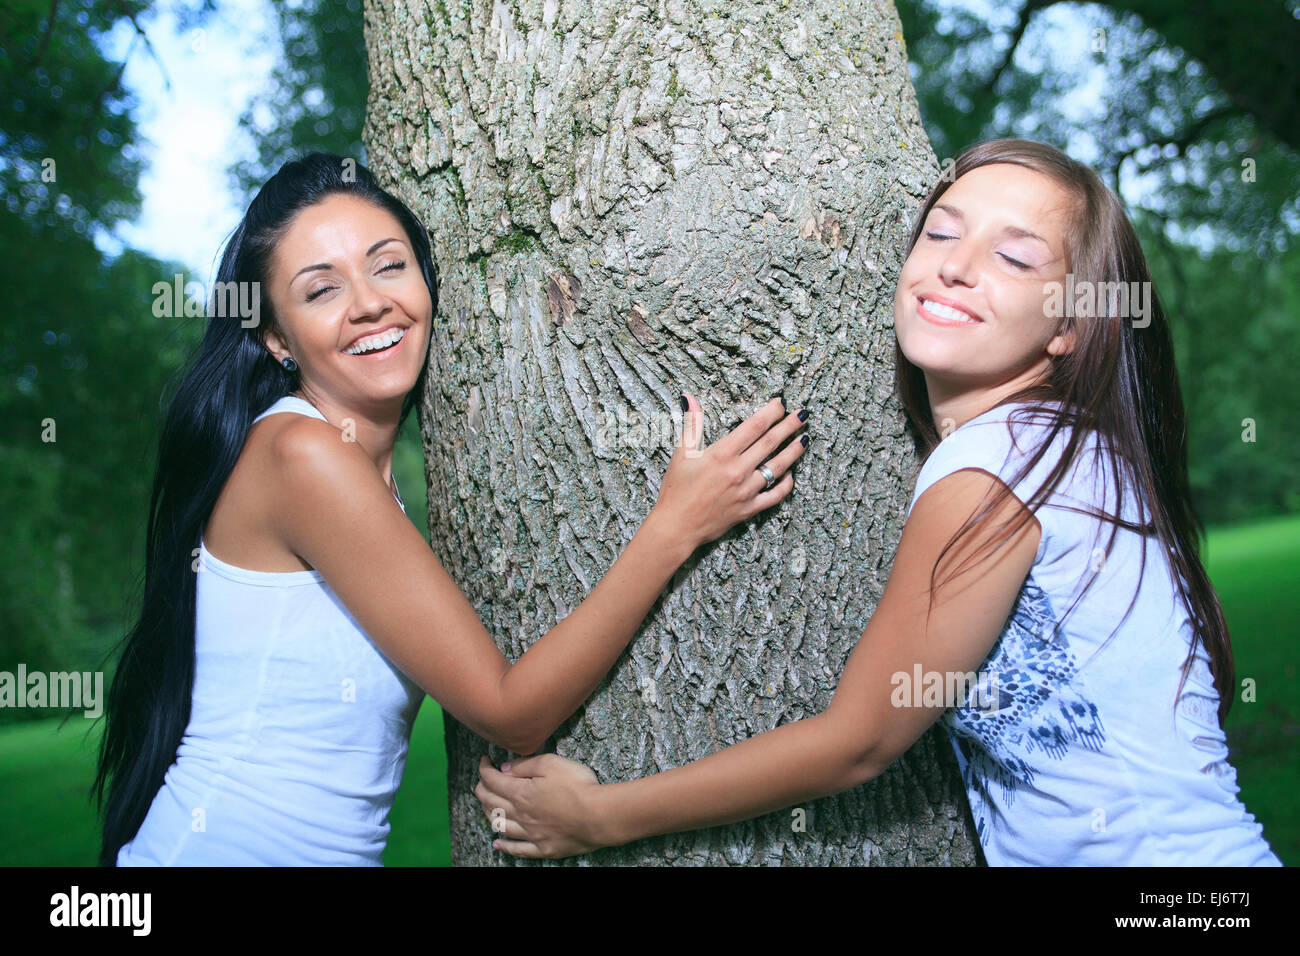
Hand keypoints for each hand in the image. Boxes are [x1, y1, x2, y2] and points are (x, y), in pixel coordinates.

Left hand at [475, 753, 606, 858]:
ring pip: (499, 825)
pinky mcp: (543, 848)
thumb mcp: (552, 763)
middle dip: (482, 788)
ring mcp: (530, 834)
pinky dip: (504, 847)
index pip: (492, 780)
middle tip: (482, 780)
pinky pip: (517, 849)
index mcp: (521, 793)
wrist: (599, 816)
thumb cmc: (579, 786)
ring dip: (488, 814)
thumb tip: (505, 768)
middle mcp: (520, 815)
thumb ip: (525, 765)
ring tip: (486, 806)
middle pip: (491, 802)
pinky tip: (497, 844)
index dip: (484, 768)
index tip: (484, 760)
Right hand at [650, 394, 807, 552]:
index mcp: (721, 454)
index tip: (781, 403)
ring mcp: (746, 491)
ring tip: (805, 438)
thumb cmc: (676, 490)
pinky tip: (791, 473)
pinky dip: (786, 484)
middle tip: (803, 414)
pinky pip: (775, 495)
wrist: (676, 527)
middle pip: (771, 442)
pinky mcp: (750, 509)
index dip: (771, 412)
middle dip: (789, 425)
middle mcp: (737, 470)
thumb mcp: (681, 453)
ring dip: (794, 451)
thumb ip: (692, 424)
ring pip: (778, 467)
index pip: (754, 426)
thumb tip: (690, 398)